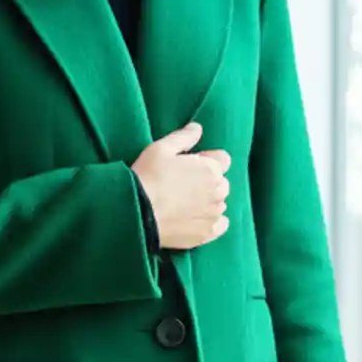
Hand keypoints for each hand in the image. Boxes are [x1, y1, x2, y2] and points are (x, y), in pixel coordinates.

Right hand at [132, 122, 230, 249]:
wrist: (138, 212)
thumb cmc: (148, 176)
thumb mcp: (161, 148)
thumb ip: (184, 137)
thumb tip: (198, 128)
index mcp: (211, 169)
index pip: (223, 160)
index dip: (207, 160)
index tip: (190, 164)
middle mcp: (218, 191)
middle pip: (222, 182)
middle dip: (208, 181)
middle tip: (184, 185)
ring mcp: (214, 214)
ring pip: (219, 203)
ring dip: (209, 201)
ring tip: (184, 203)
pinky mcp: (207, 234)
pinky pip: (221, 225)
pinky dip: (213, 221)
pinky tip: (197, 219)